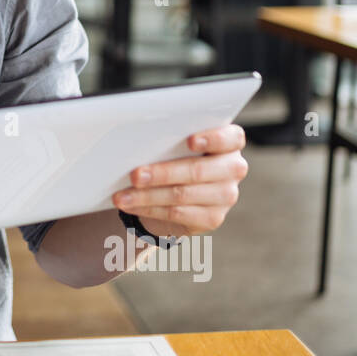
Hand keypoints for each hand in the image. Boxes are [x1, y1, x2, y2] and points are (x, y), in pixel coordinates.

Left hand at [112, 124, 247, 238]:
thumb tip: (137, 142)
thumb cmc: (176, 156)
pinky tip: (131, 205)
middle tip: (134, 175)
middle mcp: (234, 168)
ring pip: (182, 195)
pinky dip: (149, 209)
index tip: (190, 141)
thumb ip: (170, 138)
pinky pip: (177, 213)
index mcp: (230, 142)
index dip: (212, 139)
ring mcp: (226, 195)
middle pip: (198, 170)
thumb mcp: (176, 143)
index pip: (231, 138)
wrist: (179, 191)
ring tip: (122, 196)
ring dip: (147, 196)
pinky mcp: (213, 218)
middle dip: (162, 173)